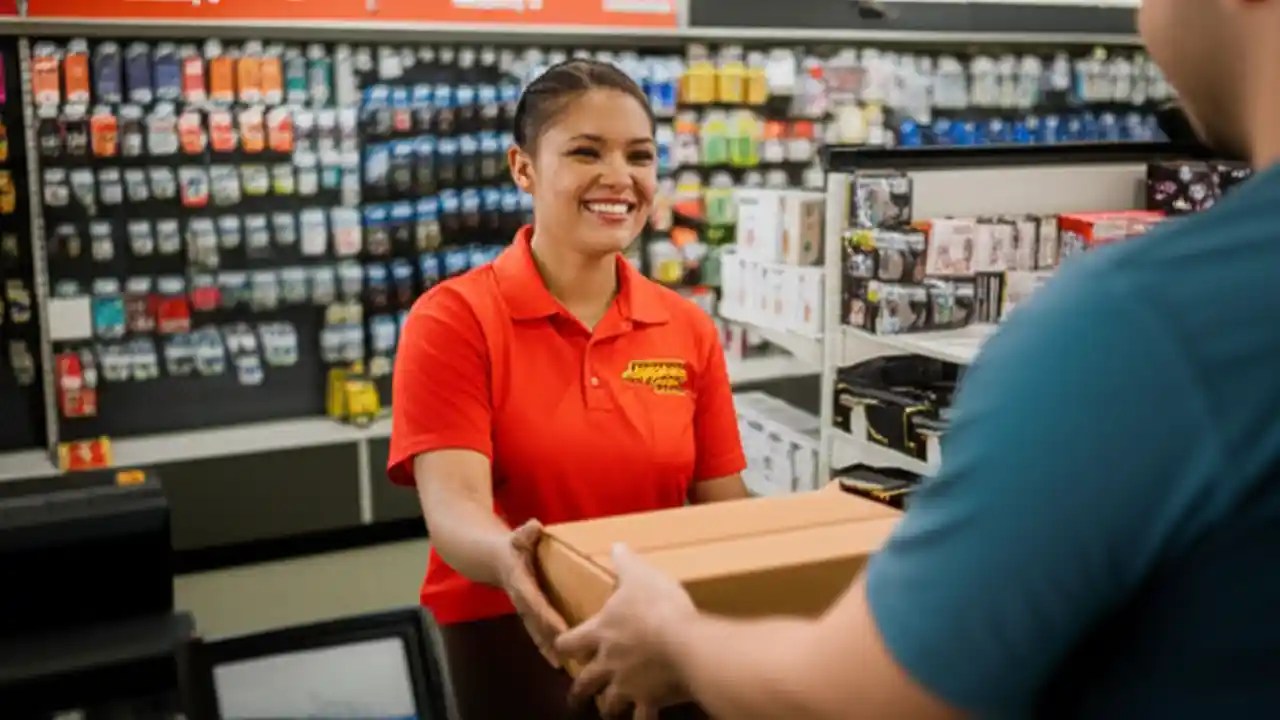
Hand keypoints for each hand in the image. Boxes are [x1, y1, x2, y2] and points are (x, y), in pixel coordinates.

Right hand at [500, 519, 568, 667]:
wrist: (490, 559)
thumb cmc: (510, 547)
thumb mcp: (517, 536)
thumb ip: (524, 533)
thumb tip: (533, 526)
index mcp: (521, 583)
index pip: (536, 603)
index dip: (547, 617)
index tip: (562, 630)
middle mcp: (523, 600)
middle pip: (537, 625)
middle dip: (551, 642)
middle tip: (569, 659)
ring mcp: (525, 610)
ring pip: (537, 633)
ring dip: (550, 650)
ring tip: (567, 668)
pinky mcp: (530, 614)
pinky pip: (539, 632)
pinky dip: (548, 647)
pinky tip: (561, 663)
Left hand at [556, 543, 697, 716]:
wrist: (684, 644)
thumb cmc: (659, 606)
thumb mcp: (641, 575)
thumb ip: (626, 562)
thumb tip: (616, 545)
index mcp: (601, 632)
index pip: (570, 641)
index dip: (562, 644)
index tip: (559, 646)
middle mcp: (607, 663)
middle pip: (584, 682)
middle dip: (578, 691)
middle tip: (576, 697)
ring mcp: (627, 685)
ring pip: (609, 705)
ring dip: (607, 709)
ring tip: (608, 712)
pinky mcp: (650, 701)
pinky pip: (643, 718)